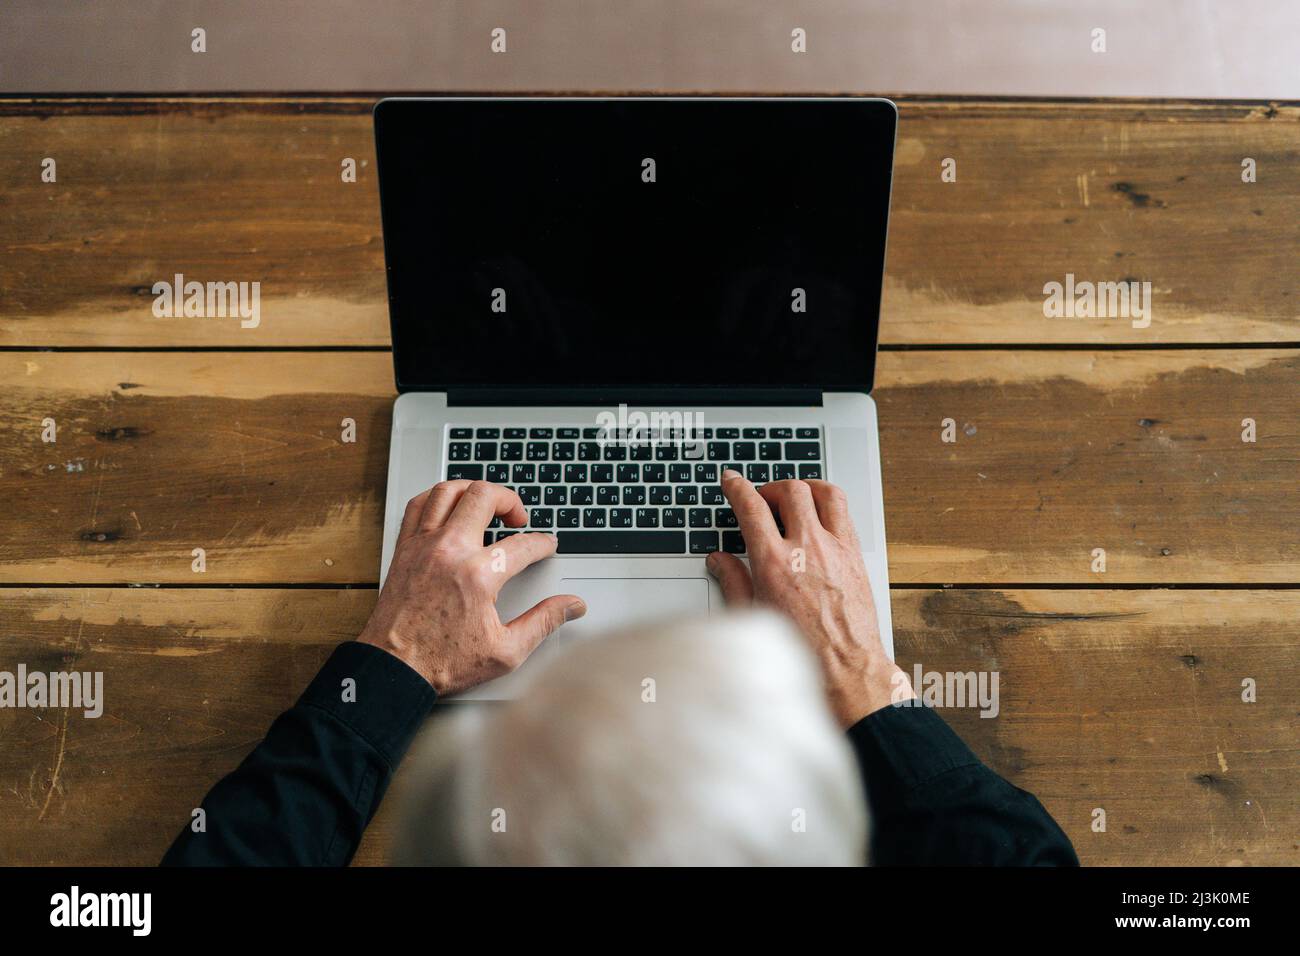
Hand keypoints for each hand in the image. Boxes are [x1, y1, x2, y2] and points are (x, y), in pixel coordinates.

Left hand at [358, 480, 586, 694]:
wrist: (392, 672)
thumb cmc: (441, 663)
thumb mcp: (506, 651)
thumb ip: (544, 622)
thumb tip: (571, 606)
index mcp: (478, 576)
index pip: (522, 545)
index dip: (542, 543)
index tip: (546, 546)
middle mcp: (449, 552)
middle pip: (485, 496)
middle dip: (510, 500)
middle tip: (518, 518)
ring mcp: (423, 546)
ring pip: (449, 491)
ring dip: (473, 491)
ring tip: (486, 504)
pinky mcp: (403, 550)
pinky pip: (418, 505)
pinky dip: (437, 498)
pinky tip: (448, 508)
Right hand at [706, 470, 912, 726]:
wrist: (846, 671)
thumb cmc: (802, 651)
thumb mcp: (754, 615)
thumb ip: (733, 580)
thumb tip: (720, 561)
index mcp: (773, 562)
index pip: (751, 506)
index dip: (737, 487)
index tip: (732, 481)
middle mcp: (806, 548)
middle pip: (789, 490)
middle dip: (771, 487)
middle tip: (763, 498)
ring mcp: (835, 549)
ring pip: (823, 492)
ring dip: (805, 488)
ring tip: (795, 497)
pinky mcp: (856, 556)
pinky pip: (845, 513)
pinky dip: (829, 505)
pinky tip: (821, 517)